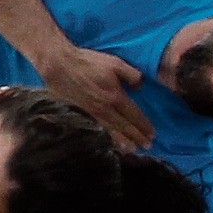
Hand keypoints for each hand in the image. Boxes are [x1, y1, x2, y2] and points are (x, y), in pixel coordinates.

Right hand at [35, 40, 152, 147]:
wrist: (60, 66)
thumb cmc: (88, 62)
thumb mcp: (115, 62)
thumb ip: (131, 74)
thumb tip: (140, 87)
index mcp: (115, 96)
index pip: (134, 115)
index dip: (144, 125)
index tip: (152, 134)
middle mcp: (106, 108)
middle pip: (125, 126)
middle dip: (137, 137)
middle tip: (147, 146)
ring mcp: (93, 113)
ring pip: (112, 131)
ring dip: (124, 141)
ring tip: (133, 150)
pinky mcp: (83, 113)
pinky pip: (100, 128)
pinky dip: (108, 137)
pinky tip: (111, 141)